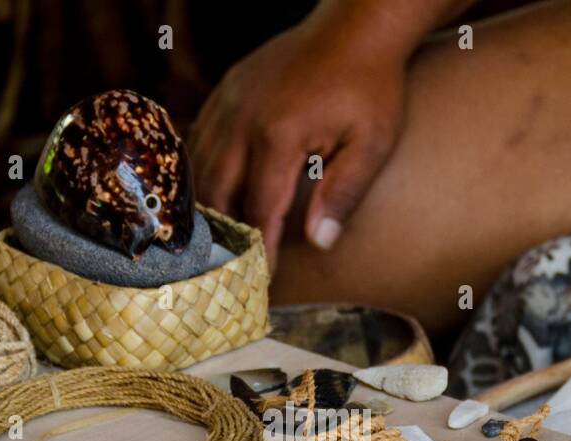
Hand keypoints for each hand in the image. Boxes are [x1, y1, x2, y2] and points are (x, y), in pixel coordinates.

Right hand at [189, 15, 407, 264]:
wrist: (354, 28)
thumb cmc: (370, 87)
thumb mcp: (371, 143)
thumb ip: (343, 194)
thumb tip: (319, 243)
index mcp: (279, 137)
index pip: (258, 212)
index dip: (258, 251)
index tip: (259, 283)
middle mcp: (242, 120)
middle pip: (216, 195)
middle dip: (222, 237)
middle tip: (230, 270)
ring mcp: (228, 103)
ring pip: (199, 170)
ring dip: (206, 209)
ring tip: (217, 243)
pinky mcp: (225, 92)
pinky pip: (199, 141)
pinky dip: (200, 174)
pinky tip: (212, 197)